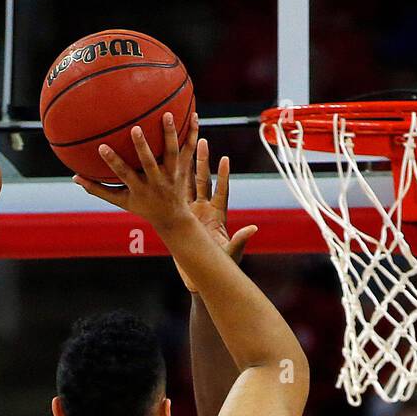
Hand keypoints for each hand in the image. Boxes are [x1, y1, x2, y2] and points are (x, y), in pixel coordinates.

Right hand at [73, 112, 198, 233]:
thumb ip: (98, 189)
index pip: (124, 174)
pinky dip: (192, 134)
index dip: (113, 162)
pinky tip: (194, 115)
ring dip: (170, 135)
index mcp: (140, 189)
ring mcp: (172, 176)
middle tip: (135, 129)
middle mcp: (157, 182)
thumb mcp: (121, 202)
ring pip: (173, 154)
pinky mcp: (184, 171)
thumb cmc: (143, 207)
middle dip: (143, 148)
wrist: (173, 219)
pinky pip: (189, 150)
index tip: (101, 147)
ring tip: (168, 115)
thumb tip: (74, 177)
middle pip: (150, 164)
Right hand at [175, 141, 257, 293]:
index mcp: (218, 216)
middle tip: (202, 141)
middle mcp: (205, 210)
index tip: (224, 159)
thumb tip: (253, 229)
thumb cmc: (217, 266)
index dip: (223, 176)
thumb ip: (241, 240)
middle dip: (203, 162)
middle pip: (204, 182)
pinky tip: (163, 168)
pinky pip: (175, 197)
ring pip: (188, 185)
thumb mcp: (230, 253)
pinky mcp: (181, 217)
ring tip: (181, 145)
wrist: (200, 274)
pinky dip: (171, 183)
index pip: (222, 191)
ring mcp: (192, 212)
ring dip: (185, 167)